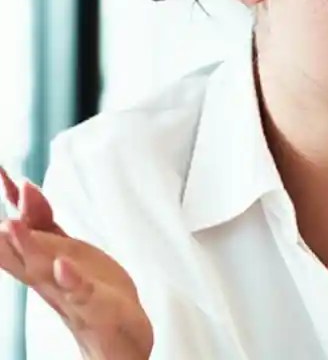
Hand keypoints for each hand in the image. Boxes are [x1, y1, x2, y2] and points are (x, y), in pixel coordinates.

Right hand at [0, 167, 153, 359]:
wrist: (117, 338)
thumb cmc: (87, 289)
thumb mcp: (63, 248)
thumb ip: (44, 221)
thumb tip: (22, 186)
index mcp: (40, 262)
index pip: (15, 231)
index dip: (7, 202)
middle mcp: (46, 278)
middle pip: (18, 251)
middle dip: (4, 229)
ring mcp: (69, 292)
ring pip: (42, 269)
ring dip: (27, 246)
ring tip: (10, 225)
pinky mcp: (95, 306)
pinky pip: (80, 292)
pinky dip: (70, 278)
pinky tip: (62, 265)